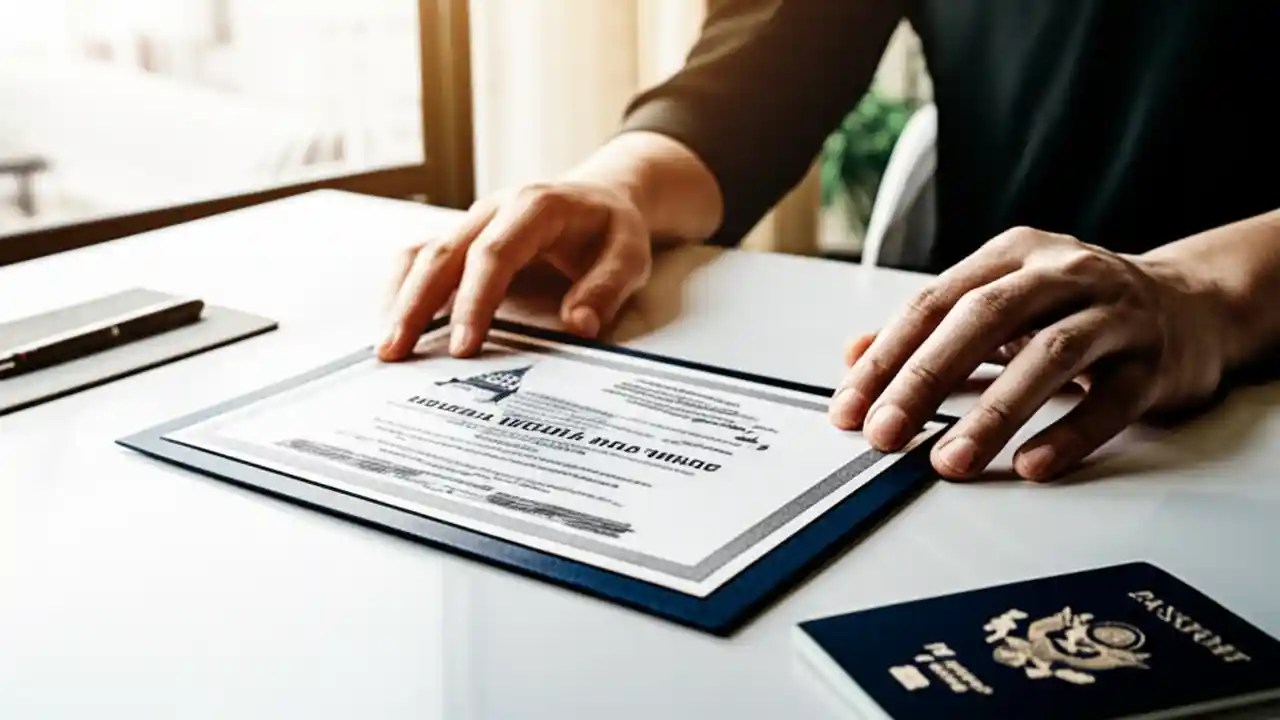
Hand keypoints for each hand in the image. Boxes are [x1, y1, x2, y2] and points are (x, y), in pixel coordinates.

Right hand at [378, 181, 651, 359]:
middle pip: (443, 253)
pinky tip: (397, 323)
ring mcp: (472, 221)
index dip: (475, 301)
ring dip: (401, 299)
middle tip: (398, 352)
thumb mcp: (630, 255)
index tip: (464, 347)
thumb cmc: (612, 230)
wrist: (601, 198)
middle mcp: (494, 209)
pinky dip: (403, 287)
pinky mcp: (463, 236)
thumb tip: (579, 325)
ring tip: (387, 347)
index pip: (493, 254)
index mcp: (535, 207)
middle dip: (417, 304)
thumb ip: (606, 288)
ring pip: (423, 254)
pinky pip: (421, 255)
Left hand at [829, 227, 1229, 480]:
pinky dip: (1068, 434)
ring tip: (950, 460)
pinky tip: (1032, 465)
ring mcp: (1114, 314)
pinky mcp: (1155, 362)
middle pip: (982, 319)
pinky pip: (1109, 400)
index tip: (850, 410)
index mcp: (1012, 254)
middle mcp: (1063, 272)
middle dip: (924, 380)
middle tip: (885, 434)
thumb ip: (929, 329)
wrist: (1191, 304)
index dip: (886, 358)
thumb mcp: (999, 303)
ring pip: (1047, 357)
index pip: (934, 303)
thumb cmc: (1077, 308)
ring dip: (992, 413)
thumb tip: (852, 357)